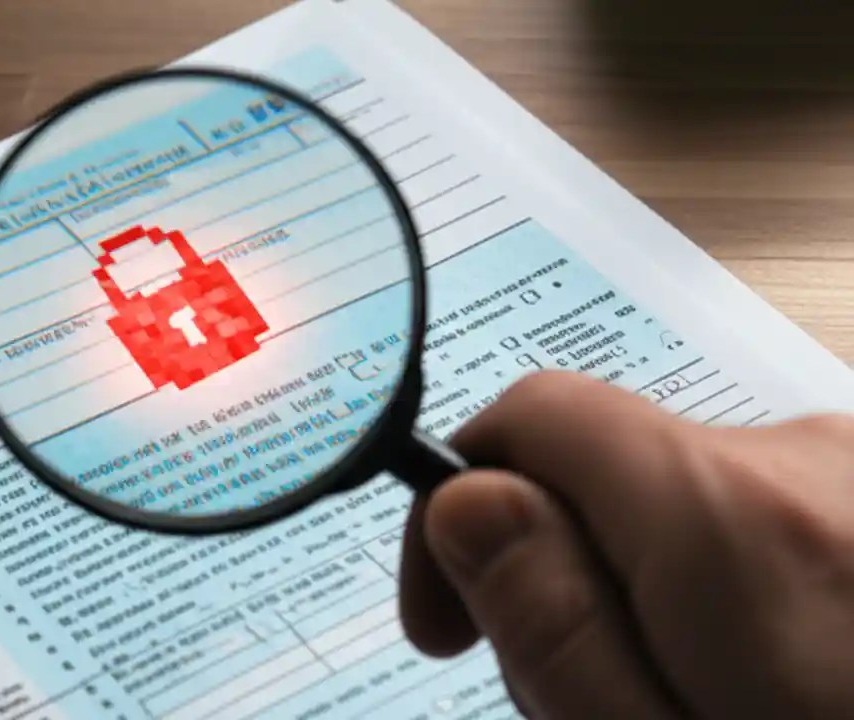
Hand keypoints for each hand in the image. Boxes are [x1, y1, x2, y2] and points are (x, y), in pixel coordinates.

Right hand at [400, 370, 853, 718]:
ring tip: (681, 691)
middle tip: (582, 696)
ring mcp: (852, 469)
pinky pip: (751, 511)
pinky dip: (721, 583)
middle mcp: (806, 457)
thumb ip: (558, 627)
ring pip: (674, 495)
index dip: (457, 506)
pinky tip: (753, 669)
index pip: (533, 413)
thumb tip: (464, 500)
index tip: (447, 621)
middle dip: (557, 566)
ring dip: (639, 581)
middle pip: (599, 466)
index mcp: (735, 518)